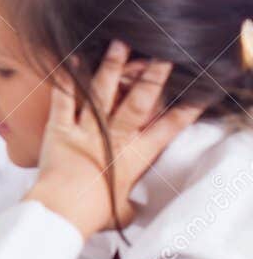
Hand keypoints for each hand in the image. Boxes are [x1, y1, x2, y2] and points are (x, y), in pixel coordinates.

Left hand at [27, 40, 203, 238]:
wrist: (63, 212)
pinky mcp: (60, 129)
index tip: (199, 93)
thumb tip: (133, 209)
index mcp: (135, 156)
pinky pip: (64, 100)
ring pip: (102, 94)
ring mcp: (87, 131)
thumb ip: (130, 206)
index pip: (168, 129)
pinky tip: (74, 60)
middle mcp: (114, 138)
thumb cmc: (94, 215)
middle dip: (152, 77)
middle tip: (163, 56)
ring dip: (111, 67)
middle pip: (138, 102)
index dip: (186, 110)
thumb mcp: (121, 213)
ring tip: (120, 44)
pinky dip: (67, 80)